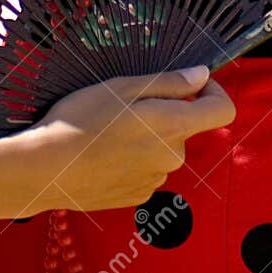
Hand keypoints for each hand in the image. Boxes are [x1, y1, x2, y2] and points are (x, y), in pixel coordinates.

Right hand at [11, 66, 234, 214]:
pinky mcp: (138, 196)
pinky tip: (104, 153)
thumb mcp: (124, 87)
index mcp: (175, 127)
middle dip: (164, 113)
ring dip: (147, 136)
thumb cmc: (82, 119)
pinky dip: (133, 157)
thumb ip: (170, 82)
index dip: (213, 91)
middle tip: (125, 105)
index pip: (224, 110)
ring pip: (163, 148)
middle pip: (184, 127)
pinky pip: (147, 169)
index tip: (192, 83)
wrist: (48, 169)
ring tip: (108, 130)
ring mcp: (156, 181)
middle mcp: (173, 158)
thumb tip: (202, 76)